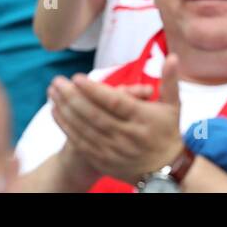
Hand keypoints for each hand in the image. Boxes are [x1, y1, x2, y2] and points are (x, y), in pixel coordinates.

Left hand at [48, 54, 183, 185]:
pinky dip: (66, 127)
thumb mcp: (173, 105)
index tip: (77, 78)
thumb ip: (170, 79)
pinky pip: (80, 143)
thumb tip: (173, 56)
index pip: (116, 103)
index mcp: (143, 119)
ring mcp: (114, 150)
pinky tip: (56, 112)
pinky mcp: (103, 161)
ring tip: (52, 92)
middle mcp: (127, 136)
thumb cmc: (167, 132)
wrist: (164, 170)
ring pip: (84, 129)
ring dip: (65, 110)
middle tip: (58, 81)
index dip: (95, 91)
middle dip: (73, 97)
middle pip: (95, 115)